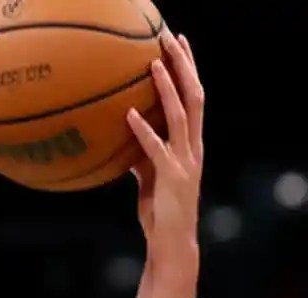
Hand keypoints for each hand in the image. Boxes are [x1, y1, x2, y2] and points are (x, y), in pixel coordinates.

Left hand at [126, 31, 203, 297]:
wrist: (170, 242)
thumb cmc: (159, 210)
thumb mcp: (149, 176)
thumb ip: (141, 153)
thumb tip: (120, 134)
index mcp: (191, 144)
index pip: (193, 98)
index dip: (187, 70)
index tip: (175, 45)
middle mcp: (193, 147)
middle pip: (193, 97)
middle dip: (183, 66)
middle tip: (170, 39)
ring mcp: (185, 160)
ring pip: (179, 116)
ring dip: (166, 89)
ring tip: (152, 66)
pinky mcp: (171, 177)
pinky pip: (156, 148)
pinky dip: (143, 130)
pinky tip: (129, 114)